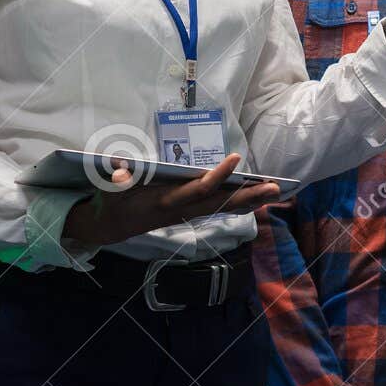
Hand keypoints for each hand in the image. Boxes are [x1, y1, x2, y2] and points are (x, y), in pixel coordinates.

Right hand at [61, 152, 282, 245]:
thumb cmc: (112, 201)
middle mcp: (181, 211)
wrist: (111, 226)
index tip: (235, 159)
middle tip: (276, 188)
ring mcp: (186, 214)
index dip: (217, 177)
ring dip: (249, 201)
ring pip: (222, 207)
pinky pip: (218, 208)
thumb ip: (116, 181)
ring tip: (276, 191)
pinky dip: (239, 203)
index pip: (196, 190)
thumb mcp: (108, 190)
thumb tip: (122, 174)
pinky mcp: (188, 214)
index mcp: (164, 202)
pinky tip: (256, 199)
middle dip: (248, 196)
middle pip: (220, 203)